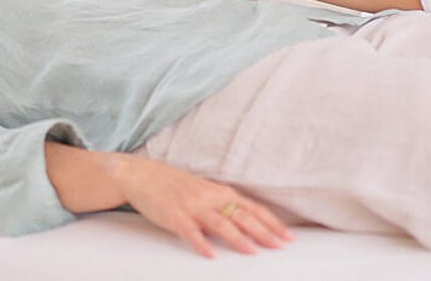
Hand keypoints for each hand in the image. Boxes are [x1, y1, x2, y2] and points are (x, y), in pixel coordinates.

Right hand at [109, 153, 291, 257]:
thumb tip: (247, 222)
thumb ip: (223, 205)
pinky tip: (210, 254)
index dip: (271, 222)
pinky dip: (201, 243)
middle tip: (280, 245)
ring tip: (252, 252)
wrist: (142, 175)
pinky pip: (190, 231)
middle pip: (242, 215)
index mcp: (219, 191)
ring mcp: (192, 206)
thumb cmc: (175, 185)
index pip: (252, 208)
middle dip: (263, 232)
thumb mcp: (204, 192)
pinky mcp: (174, 215)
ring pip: (220, 223)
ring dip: (237, 238)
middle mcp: (209, 197)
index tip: (287, 236)